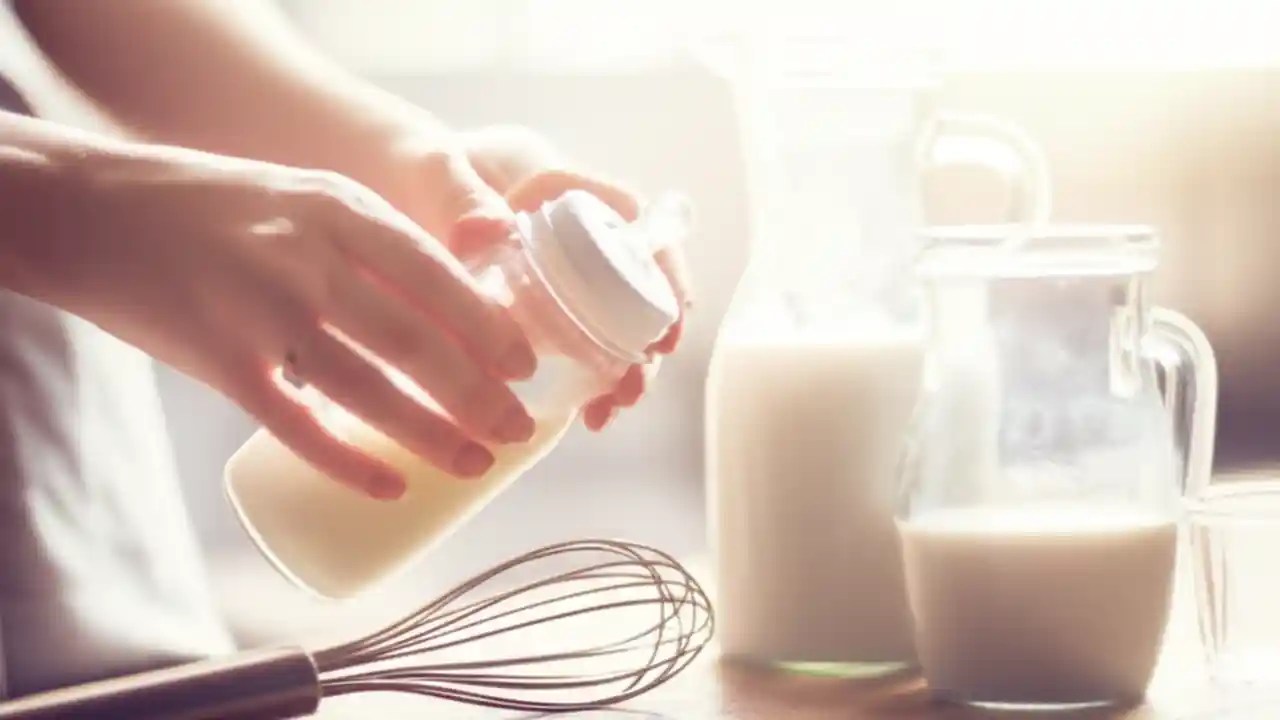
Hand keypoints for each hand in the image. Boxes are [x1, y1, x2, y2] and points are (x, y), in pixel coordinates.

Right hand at [56, 145, 539, 498]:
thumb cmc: (218, 206)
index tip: (527, 366)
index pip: (435, 272)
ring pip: (367, 389)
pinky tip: (390, 486)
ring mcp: (260, 311)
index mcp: (338, 209)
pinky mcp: (219, 361)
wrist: (96, 209)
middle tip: (517, 430)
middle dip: (478, 393)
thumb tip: (455, 302)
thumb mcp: (307, 196)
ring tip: (474, 463)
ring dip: (431, 434)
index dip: (488, 325)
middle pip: (414, 339)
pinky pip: (296, 425)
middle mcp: (306, 258)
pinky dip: (348, 462)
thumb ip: (372, 241)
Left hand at [371, 125, 690, 429]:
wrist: (384, 183)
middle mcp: (573, 223)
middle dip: (647, 332)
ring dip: (622, 363)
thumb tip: (489, 229)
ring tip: (608, 411)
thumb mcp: (428, 173)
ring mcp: (560, 266)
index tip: (667, 313)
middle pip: (636, 276)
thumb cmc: (410, 168)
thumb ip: (457, 196)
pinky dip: (591, 374)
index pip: (630, 214)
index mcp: (555, 180)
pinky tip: (586, 411)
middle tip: (633, 384)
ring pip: (614, 314)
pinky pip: (580, 337)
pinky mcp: (541, 301)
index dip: (660, 263)